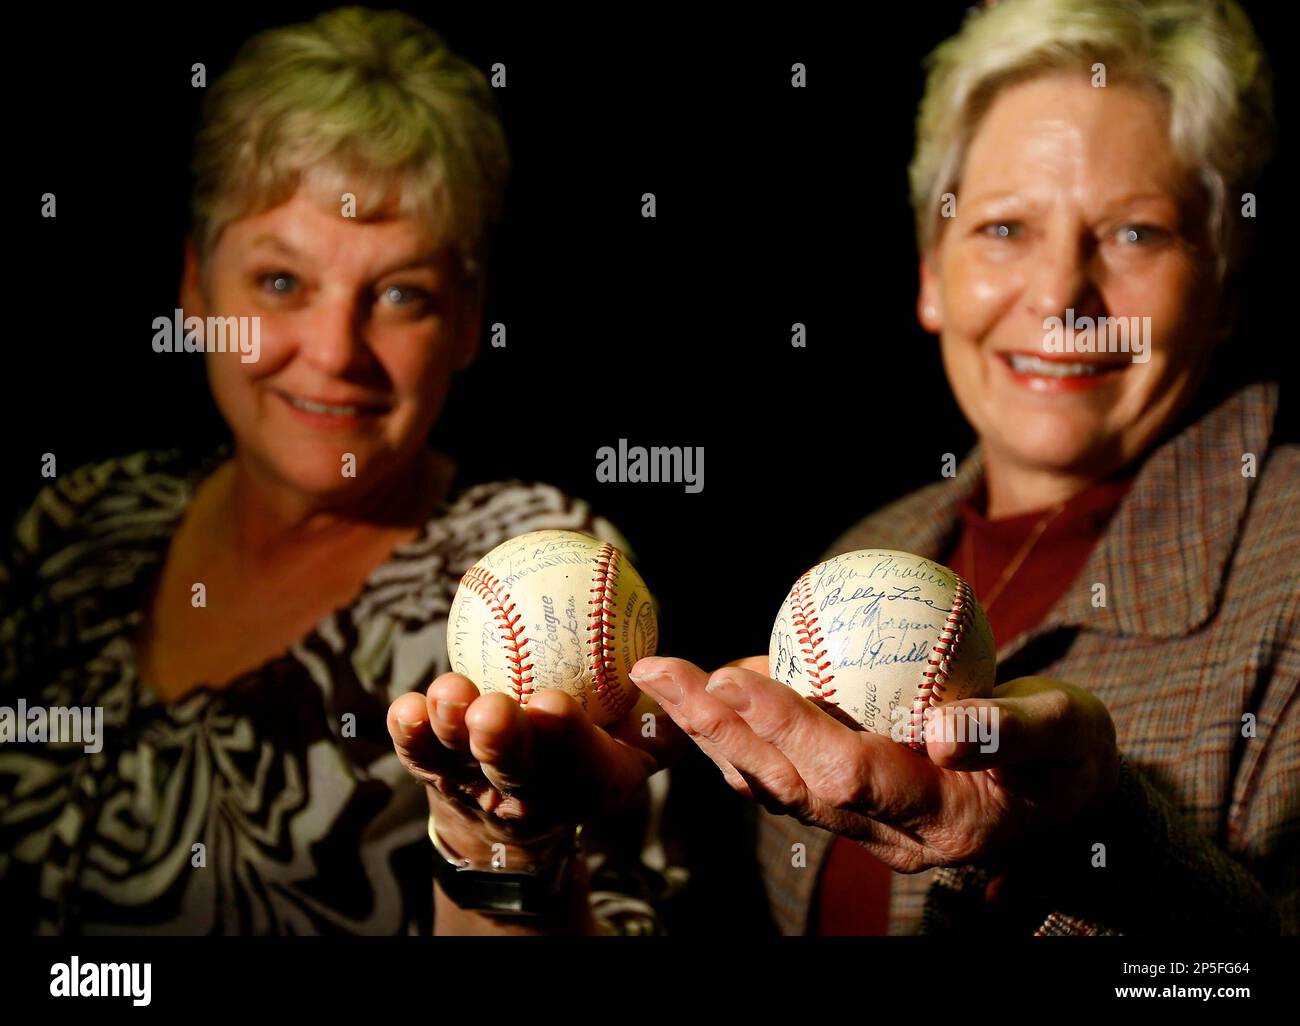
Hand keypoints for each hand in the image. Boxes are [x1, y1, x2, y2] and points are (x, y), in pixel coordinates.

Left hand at [387, 674, 685, 862]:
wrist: (526, 800)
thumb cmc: (595, 748)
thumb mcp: (642, 742)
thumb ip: (663, 714)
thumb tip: (687, 674)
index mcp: (588, 779)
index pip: (577, 757)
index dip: (564, 734)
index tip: (554, 703)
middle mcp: (529, 787)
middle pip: (513, 765)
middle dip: (501, 739)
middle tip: (493, 706)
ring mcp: (476, 781)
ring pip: (458, 757)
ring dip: (447, 728)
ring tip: (445, 693)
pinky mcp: (434, 772)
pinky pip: (417, 752)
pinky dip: (408, 730)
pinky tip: (404, 705)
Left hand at [628, 655, 1119, 871]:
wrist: (1071, 794)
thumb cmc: (1075, 756)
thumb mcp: (1072, 733)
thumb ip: (1015, 731)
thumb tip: (938, 728)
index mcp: (942, 821)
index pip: (848, 774)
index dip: (787, 726)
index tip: (733, 675)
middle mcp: (890, 835)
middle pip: (786, 785)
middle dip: (717, 729)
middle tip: (661, 672)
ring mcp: (867, 826)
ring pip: (773, 785)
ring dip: (714, 733)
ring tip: (664, 679)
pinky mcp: (855, 805)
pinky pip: (786, 774)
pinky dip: (743, 735)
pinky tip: (713, 691)